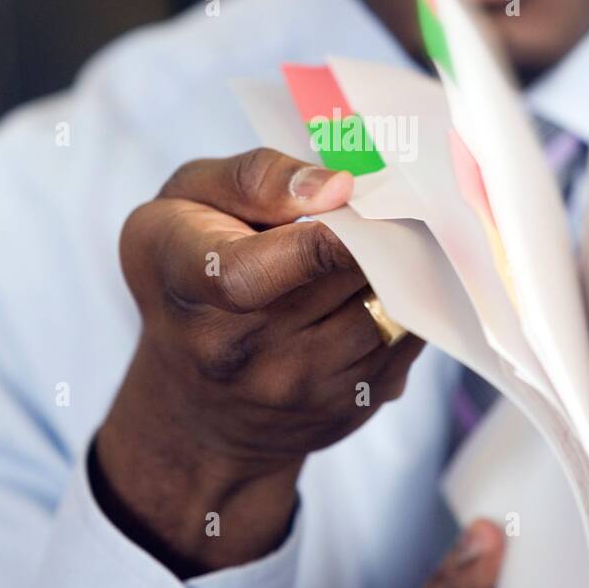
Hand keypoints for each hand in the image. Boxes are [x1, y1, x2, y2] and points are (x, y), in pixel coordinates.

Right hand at [93, 149, 423, 574]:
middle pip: (340, 284)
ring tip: (380, 242)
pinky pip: (403, 345)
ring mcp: (296, 389)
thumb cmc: (186, 272)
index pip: (252, 275)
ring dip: (395, 271)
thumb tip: (339, 185)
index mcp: (190, 285)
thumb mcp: (185, 201)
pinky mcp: (344, 409)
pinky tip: (376, 288)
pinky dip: (401, 308)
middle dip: (375, 234)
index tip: (354, 201)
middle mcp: (238, 352)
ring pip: (384, 314)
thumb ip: (255, 179)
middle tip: (383, 201)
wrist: (192, 404)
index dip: (316, 241)